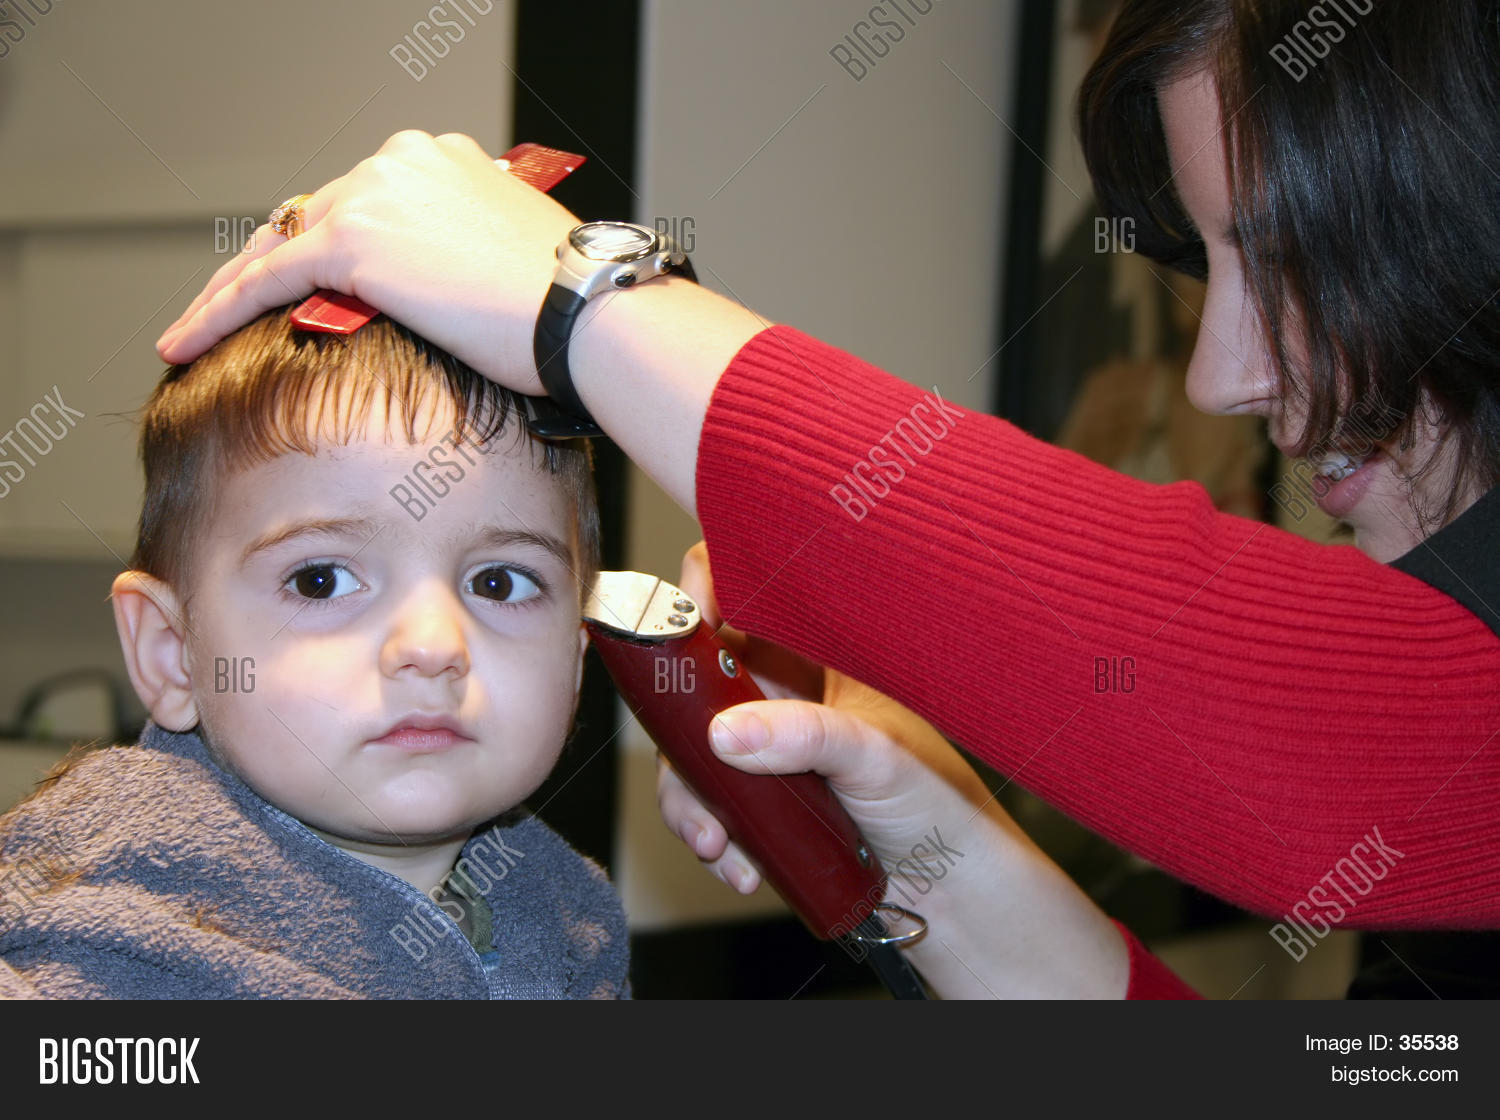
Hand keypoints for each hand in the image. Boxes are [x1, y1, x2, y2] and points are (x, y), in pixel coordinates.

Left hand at [156, 130, 576, 391]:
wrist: (585, 312)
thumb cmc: (569, 307)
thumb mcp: (510, 264)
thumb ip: (459, 259)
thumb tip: (443, 296)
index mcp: (444, 161)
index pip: (360, 203)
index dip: (322, 247)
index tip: (305, 285)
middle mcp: (402, 161)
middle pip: (308, 217)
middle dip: (270, 267)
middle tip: (229, 311)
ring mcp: (373, 195)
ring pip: (276, 246)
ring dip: (230, 291)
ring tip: (192, 333)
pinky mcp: (350, 241)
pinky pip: (263, 278)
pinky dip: (217, 311)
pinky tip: (185, 342)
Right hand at [658, 543, 1131, 997]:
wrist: (950, 889)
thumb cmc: (938, 800)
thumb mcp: (876, 757)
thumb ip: (807, 736)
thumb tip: (726, 731)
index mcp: (814, 651)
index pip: (744, 592)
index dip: (702, 593)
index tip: (683, 631)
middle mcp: (782, 690)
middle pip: (695, 677)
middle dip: (678, 728)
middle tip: (687, 768)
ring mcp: (765, 745)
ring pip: (689, 749)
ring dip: (688, 798)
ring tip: (714, 841)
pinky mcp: (757, 800)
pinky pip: (706, 806)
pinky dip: (709, 835)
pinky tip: (741, 866)